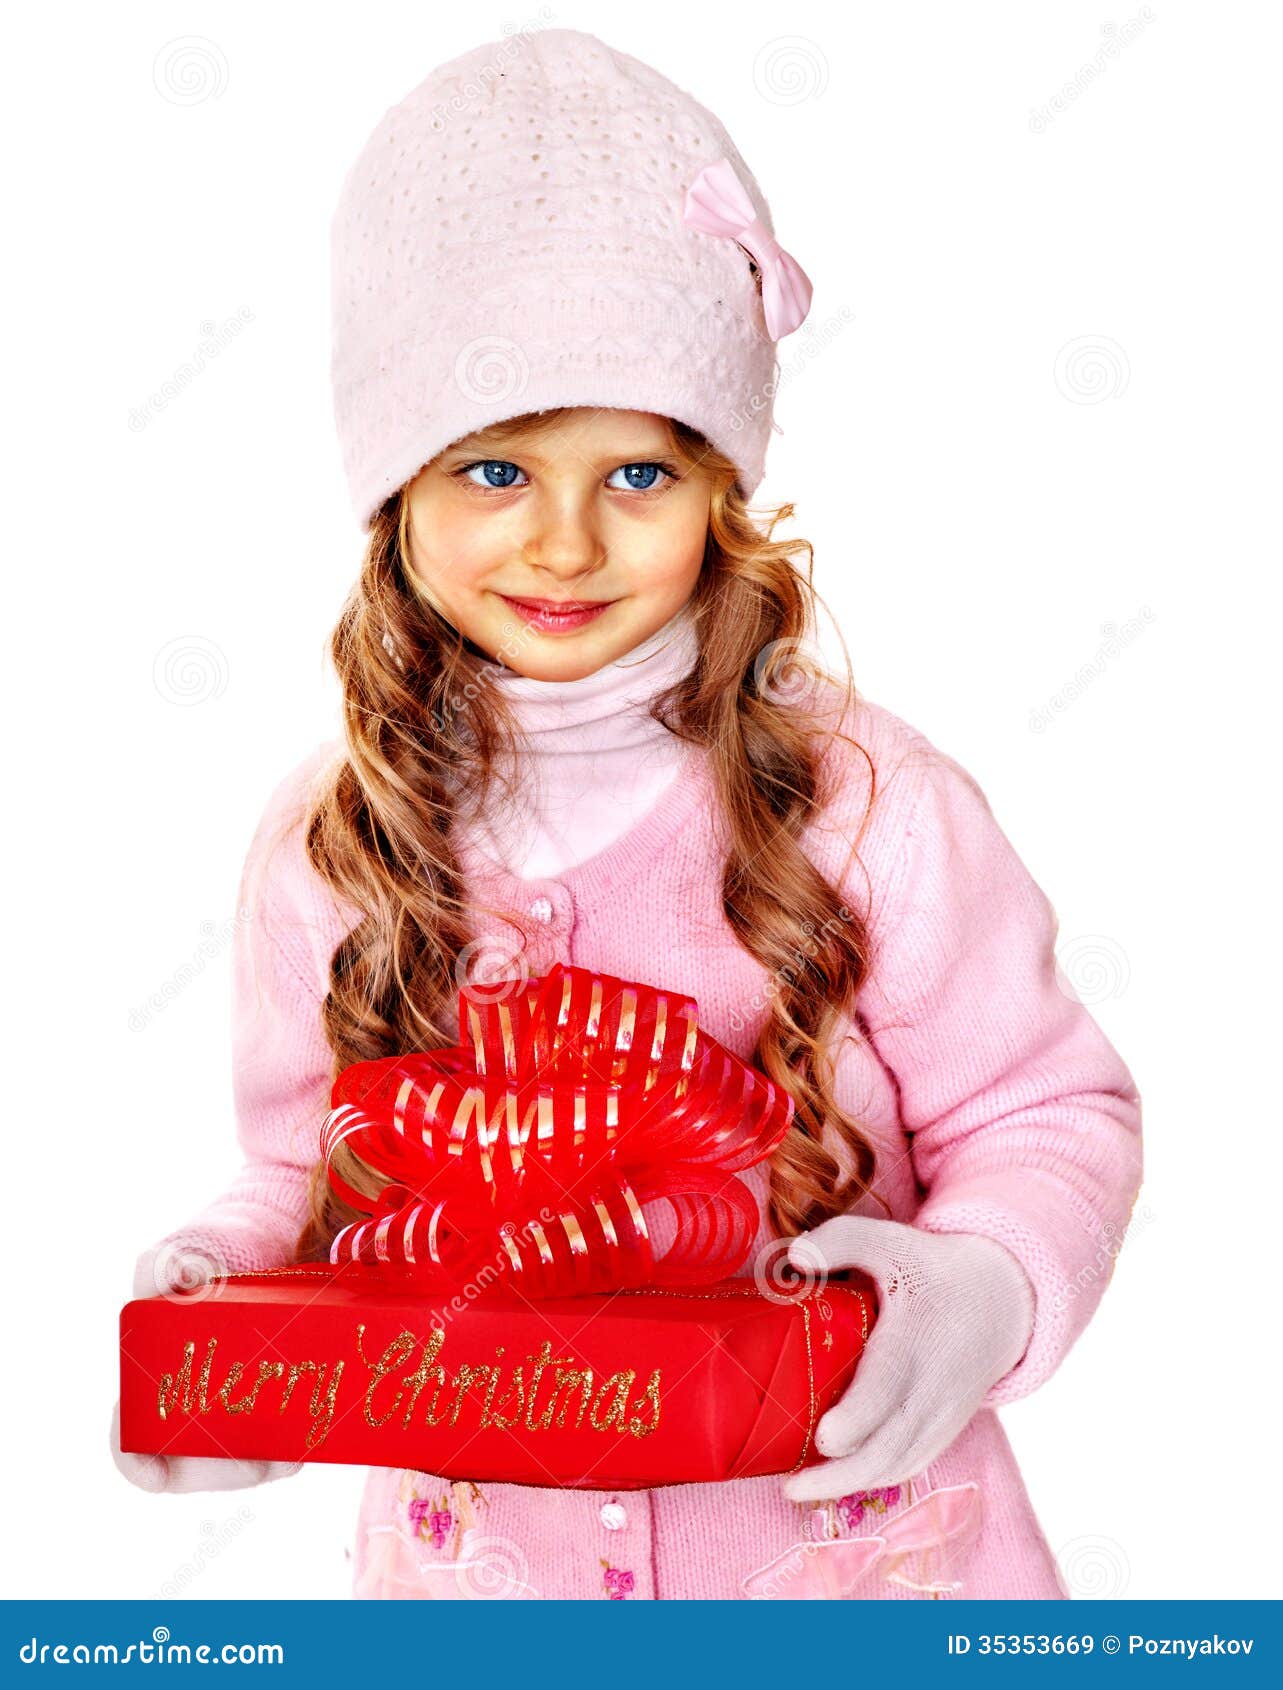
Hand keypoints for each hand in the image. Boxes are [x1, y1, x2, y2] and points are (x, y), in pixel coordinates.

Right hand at [111, 1238, 303, 1495]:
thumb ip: (165, 1264)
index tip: (157, 1476)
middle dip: (223, 1471)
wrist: (265, 1249)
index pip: (132, 1442)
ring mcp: (234, 1414)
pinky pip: (281, 1443)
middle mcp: (189, 1411)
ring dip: (265, 1464)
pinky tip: (312, 1439)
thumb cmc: (207, 1260)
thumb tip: (177, 1275)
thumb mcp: (181, 1257)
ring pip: (244, 1461)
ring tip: (289, 1456)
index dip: (138, 1464)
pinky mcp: (276, 1408)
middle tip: (253, 1466)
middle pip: (196, 1466)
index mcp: (151, 1384)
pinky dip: (294, 1446)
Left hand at [781, 1216, 1034, 1502]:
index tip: (825, 1436)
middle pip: (891, 1447)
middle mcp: (932, 1387)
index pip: (889, 1389)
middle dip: (842, 1474)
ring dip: (851, 1484)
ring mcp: (941, 1415)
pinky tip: (836, 1482)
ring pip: (899, 1465)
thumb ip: (842, 1241)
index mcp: (915, 1340)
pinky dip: (874, 1480)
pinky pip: (910, 1466)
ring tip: (798, 1490)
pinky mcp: (943, 1430)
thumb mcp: (890, 1242)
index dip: (858, 1419)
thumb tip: (796, 1259)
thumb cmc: (930, 1269)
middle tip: (791, 1486)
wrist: (998, 1302)